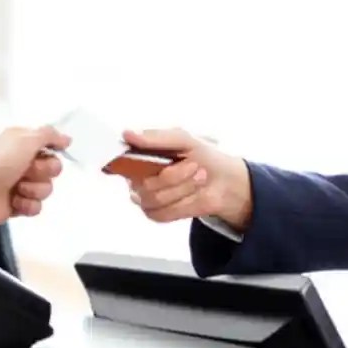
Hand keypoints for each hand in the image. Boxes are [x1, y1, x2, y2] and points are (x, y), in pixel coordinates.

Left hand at [0, 125, 70, 226]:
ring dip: (33, 189)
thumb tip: (66, 138)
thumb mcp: (26, 139)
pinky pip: (38, 207)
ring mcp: (21, 185)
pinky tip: (14, 201)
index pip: (52, 148)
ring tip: (17, 188)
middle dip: (43, 172)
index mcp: (23, 144)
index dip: (51, 152)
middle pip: (54, 169)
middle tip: (26, 171)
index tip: (43, 154)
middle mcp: (23, 163)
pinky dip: (27, 204)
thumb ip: (49, 134)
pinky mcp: (19, 204)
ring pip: (47, 189)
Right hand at [123, 128, 252, 231]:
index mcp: (139, 155)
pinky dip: (184, 203)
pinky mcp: (156, 214)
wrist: (226, 182)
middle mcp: (137, 177)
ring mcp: (145, 197)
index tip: (156, 159)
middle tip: (194, 166)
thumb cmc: (203, 157)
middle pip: (144, 184)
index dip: (129, 161)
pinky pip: (163, 213)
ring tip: (199, 177)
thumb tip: (128, 134)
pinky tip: (195, 194)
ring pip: (155, 199)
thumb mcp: (183, 139)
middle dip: (175, 176)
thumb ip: (156, 137)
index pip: (121, 160)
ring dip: (184, 188)